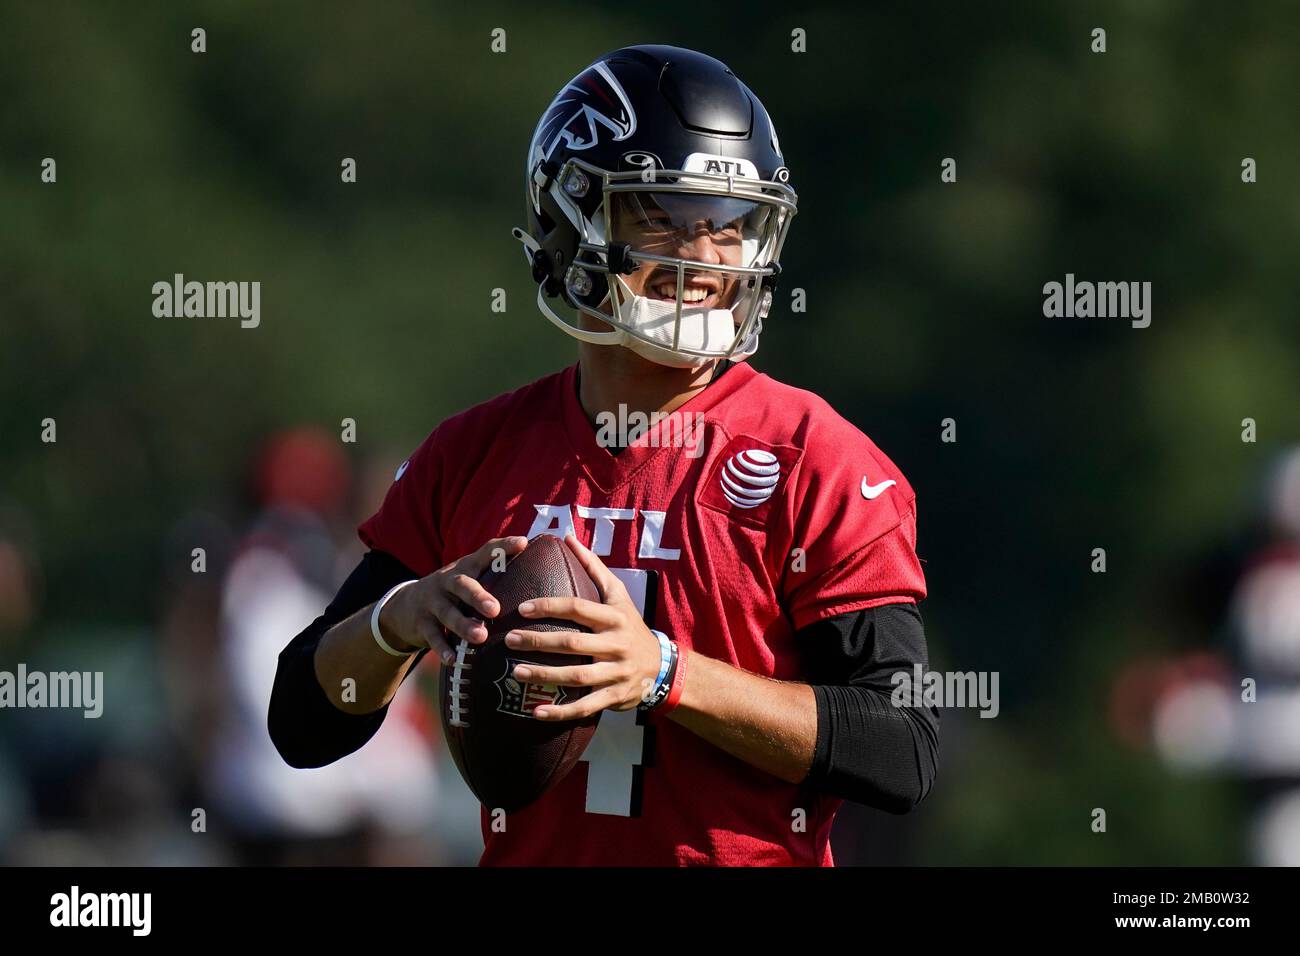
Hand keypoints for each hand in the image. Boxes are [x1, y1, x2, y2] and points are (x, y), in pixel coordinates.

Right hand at [379, 535, 527, 661]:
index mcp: (465, 568)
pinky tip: (452, 660)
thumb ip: (494, 576)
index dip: (503, 547)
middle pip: (462, 585)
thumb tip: (539, 572)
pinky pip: (432, 637)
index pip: (485, 552)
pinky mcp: (421, 624)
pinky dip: (442, 648)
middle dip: (478, 596)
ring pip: (447, 612)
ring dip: (463, 625)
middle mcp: (447, 581)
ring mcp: (432, 602)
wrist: (404, 607)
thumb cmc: (452, 593)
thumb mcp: (468, 580)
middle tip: (495, 609)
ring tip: (480, 637)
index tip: (522, 543)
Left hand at [503, 533, 663, 719]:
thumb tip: (567, 537)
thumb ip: (593, 567)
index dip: (549, 607)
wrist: (662, 667)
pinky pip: (585, 706)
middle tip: (508, 640)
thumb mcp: (618, 595)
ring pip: (576, 676)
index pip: (578, 608)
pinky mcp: (614, 697)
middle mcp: (616, 644)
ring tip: (515, 672)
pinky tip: (535, 712)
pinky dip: (560, 712)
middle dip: (538, 642)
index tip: (521, 608)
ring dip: (544, 675)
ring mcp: (616, 673)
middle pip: (572, 643)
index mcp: (614, 617)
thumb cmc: (630, 625)